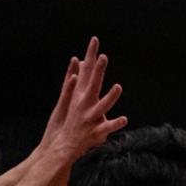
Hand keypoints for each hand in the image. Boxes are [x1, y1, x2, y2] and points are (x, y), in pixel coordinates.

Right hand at [39, 37, 127, 160]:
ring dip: (110, 96)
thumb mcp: (70, 100)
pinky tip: (125, 119)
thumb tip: (81, 65)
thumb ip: (77, 82)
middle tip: (103, 56)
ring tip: (118, 87)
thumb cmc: (69, 122)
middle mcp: (84, 104)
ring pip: (102, 105)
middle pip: (92, 83)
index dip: (91, 56)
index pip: (86, 71)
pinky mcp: (95, 131)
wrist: (60, 145)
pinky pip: (107, 127)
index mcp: (80, 95)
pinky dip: (115, 123)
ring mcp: (89, 117)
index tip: (95, 40)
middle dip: (98, 69)